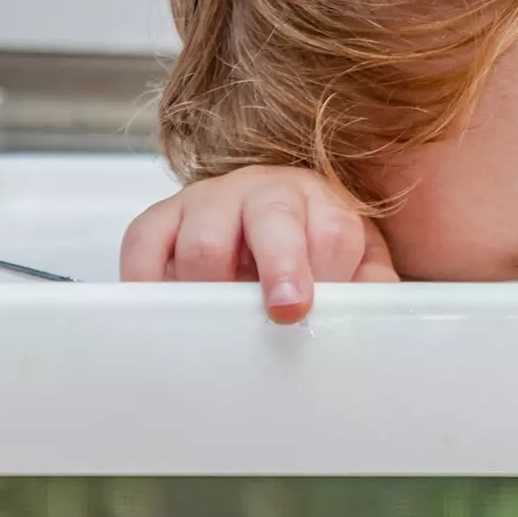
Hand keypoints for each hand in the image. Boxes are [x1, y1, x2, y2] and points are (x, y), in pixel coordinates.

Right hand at [117, 165, 398, 321]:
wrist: (266, 227)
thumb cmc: (313, 251)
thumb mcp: (357, 264)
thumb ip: (370, 287)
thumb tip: (374, 310)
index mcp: (319, 201)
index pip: (331, 229)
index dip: (328, 269)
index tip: (318, 305)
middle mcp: (263, 191)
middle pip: (270, 220)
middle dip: (280, 265)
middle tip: (283, 310)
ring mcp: (209, 201)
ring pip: (203, 240)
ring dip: (214, 289)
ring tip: (225, 325)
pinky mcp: (162, 219)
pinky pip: (143, 242)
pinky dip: (147, 281)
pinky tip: (165, 310)